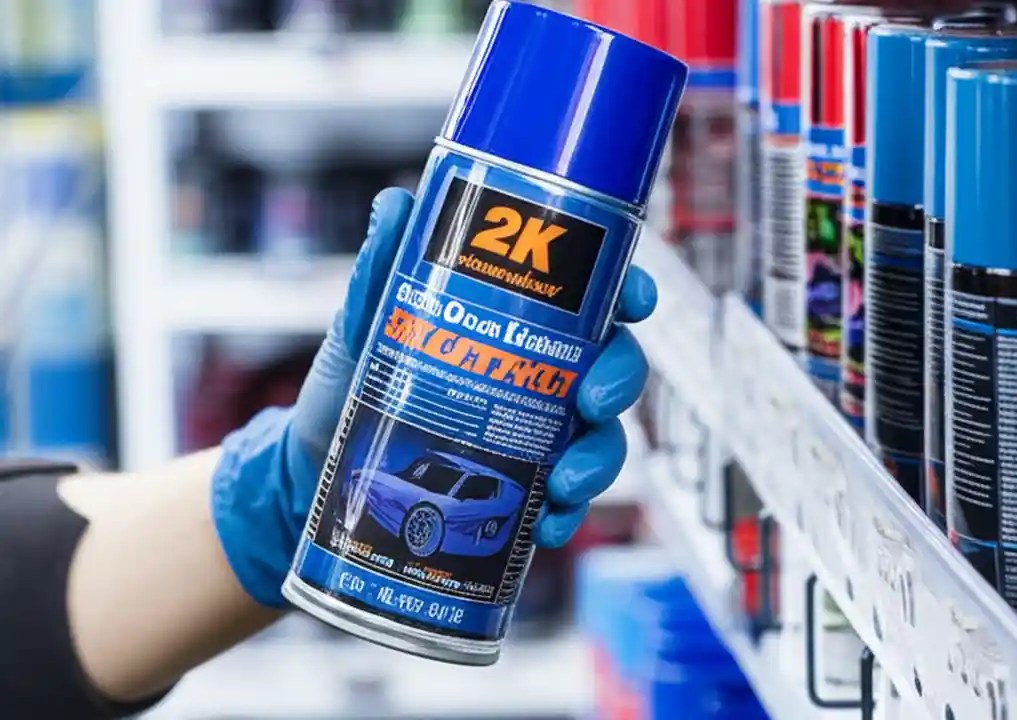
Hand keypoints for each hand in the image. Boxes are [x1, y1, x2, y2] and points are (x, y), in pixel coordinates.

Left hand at [212, 188, 656, 607]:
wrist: (316, 470)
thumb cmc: (349, 387)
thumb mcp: (361, 329)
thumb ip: (381, 274)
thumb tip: (396, 205)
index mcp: (522, 322)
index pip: (593, 295)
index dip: (629, 290)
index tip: (633, 299)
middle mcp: (544, 374)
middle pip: (614, 364)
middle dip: (621, 380)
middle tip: (592, 401)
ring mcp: (540, 433)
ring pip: (604, 437)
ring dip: (600, 458)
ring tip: (565, 483)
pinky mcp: (524, 487)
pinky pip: (567, 499)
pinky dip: (566, 513)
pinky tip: (546, 523)